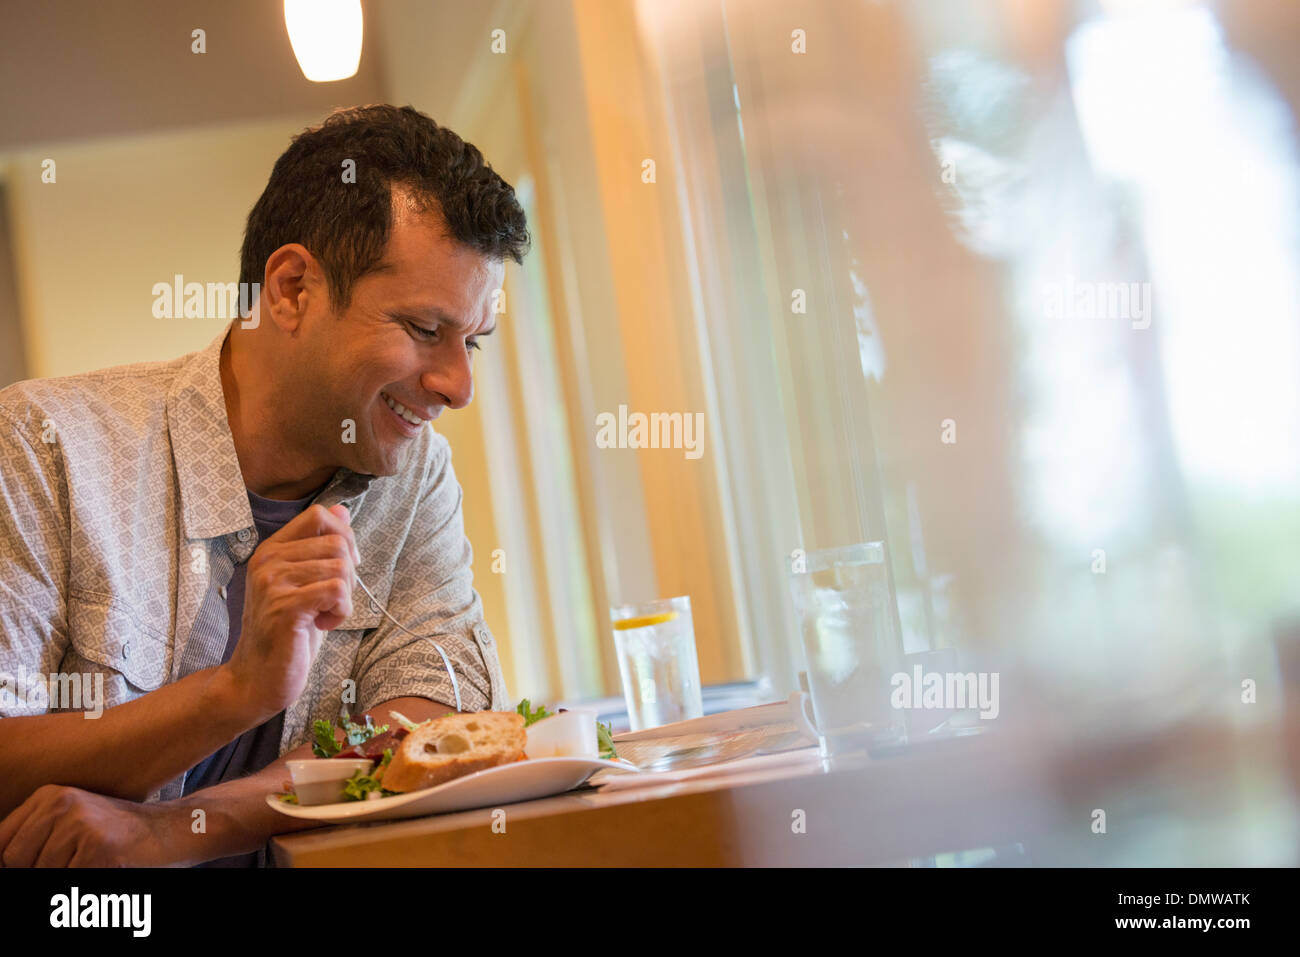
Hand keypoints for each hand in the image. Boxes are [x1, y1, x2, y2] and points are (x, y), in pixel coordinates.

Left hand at [0, 784, 182, 866]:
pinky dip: (84, 883)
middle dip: (36, 870)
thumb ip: (35, 837)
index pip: (1, 841)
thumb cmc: (118, 833)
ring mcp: (81, 826)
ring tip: (91, 863)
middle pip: (14, 860)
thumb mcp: (72, 822)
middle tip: (71, 863)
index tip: (29, 865)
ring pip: (41, 873)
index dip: (9, 861)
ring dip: (64, 876)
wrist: (171, 831)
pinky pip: (68, 882)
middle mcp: (62, 804)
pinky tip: (104, 866)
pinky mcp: (99, 850)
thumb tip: (4, 862)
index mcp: (50, 795)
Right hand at [222, 503, 359, 722]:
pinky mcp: (284, 606)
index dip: (344, 536)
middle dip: (350, 573)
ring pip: (341, 567)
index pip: (319, 514)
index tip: (343, 568)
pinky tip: (323, 625)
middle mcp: (267, 559)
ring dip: (346, 597)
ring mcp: (272, 582)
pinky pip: (338, 590)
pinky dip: (341, 611)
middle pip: (337, 542)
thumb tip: (343, 508)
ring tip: (324, 615)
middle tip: (332, 600)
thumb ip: (321, 547)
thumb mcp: (307, 584)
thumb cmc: (287, 632)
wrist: (256, 678)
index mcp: (272, 549)